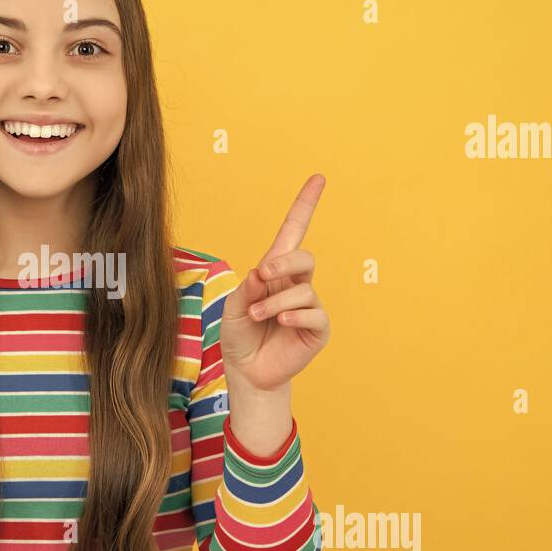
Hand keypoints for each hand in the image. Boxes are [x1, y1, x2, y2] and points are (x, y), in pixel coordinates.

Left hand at [220, 173, 330, 392]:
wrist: (246, 372)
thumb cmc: (239, 335)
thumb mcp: (233, 307)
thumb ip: (247, 288)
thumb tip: (264, 272)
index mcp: (275, 271)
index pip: (293, 231)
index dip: (305, 205)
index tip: (318, 178)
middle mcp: (296, 284)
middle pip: (303, 257)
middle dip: (284, 261)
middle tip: (263, 274)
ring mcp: (309, 306)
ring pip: (302, 289)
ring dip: (273, 301)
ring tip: (255, 316)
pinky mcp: (318, 328)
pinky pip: (312, 312)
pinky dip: (292, 315)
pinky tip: (279, 322)